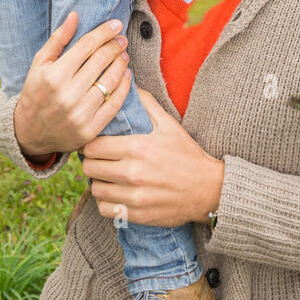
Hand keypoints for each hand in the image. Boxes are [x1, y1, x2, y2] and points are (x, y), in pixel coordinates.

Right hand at [12, 11, 131, 158]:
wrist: (30, 132)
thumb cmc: (36, 91)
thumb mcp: (40, 63)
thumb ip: (58, 39)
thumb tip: (75, 15)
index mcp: (54, 75)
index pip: (86, 46)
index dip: (104, 32)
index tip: (116, 24)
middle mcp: (68, 94)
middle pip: (100, 61)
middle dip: (115, 45)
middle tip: (122, 38)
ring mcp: (80, 113)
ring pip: (110, 81)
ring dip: (121, 64)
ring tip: (124, 55)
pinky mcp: (90, 129)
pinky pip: (115, 104)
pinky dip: (124, 87)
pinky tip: (126, 75)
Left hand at [81, 88, 224, 226]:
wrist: (208, 189)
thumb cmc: (187, 155)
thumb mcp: (169, 125)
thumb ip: (147, 103)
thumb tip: (130, 84)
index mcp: (138, 147)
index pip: (94, 146)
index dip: (90, 144)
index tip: (95, 144)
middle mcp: (133, 173)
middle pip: (90, 167)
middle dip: (91, 162)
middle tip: (98, 160)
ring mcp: (135, 196)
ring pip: (96, 189)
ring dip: (97, 182)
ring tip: (105, 177)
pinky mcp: (138, 215)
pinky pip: (106, 210)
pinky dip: (105, 202)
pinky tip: (114, 194)